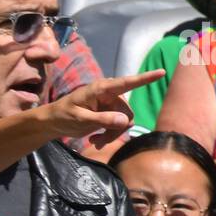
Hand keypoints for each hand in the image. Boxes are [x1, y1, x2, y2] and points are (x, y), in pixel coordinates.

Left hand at [38, 71, 163, 147]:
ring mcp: (109, 105)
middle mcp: (109, 94)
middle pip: (126, 113)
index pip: (126, 83)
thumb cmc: (63, 116)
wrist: (53, 122)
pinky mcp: (108, 114)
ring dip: (112, 135)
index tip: (161, 73)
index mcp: (101, 89)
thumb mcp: (80, 119)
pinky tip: (96, 141)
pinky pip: (118, 126)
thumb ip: (102, 120)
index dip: (145, 78)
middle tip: (99, 142)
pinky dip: (109, 136)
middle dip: (116, 129)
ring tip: (95, 143)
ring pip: (124, 122)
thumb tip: (126, 121)